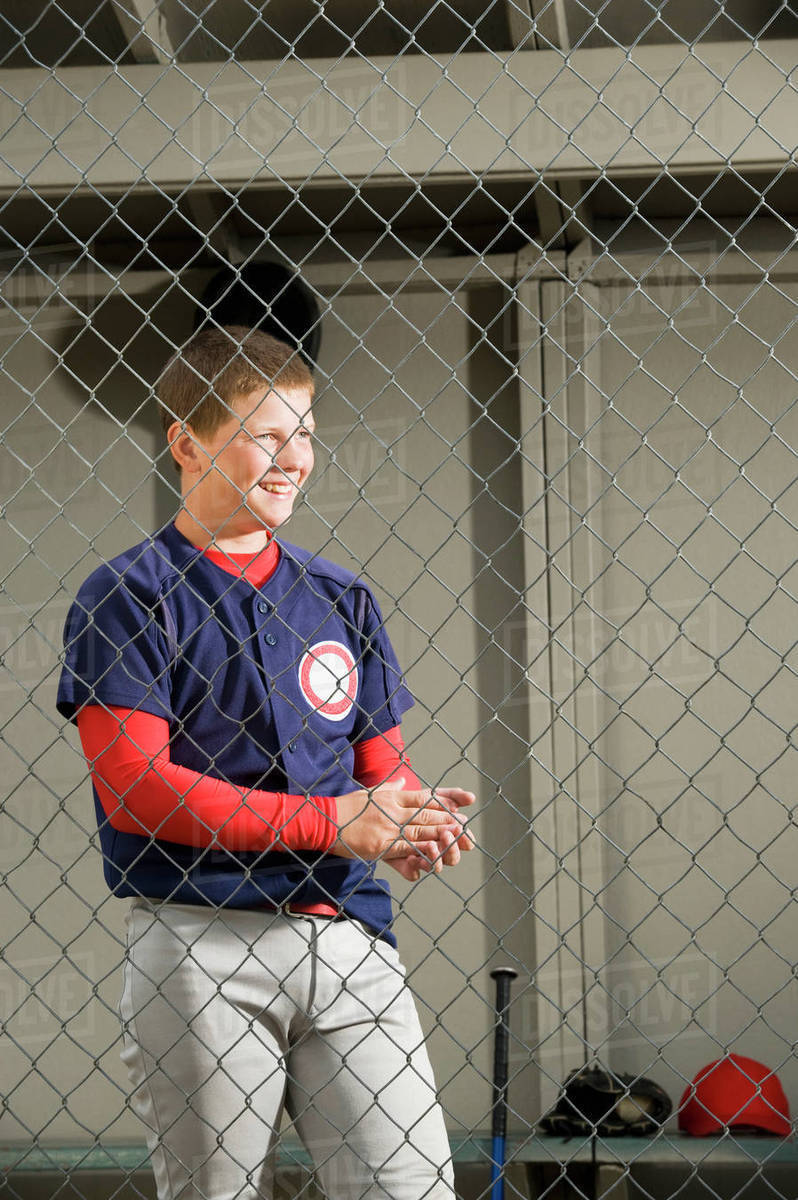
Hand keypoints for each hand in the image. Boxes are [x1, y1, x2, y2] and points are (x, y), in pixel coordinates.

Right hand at [333, 777, 474, 872]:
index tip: (461, 803)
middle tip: (465, 824)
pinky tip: (434, 853)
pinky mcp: (381, 844)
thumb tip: (402, 781)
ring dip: (441, 835)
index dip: (444, 800)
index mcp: (392, 796)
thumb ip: (388, 787)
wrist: (324, 820)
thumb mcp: (369, 791)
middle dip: (448, 820)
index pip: (424, 797)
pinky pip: (405, 849)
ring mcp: (388, 827)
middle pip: (426, 814)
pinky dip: (421, 852)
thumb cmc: (345, 807)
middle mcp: (393, 810)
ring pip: (420, 831)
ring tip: (457, 838)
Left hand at [387, 783, 475, 879]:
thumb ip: (450, 796)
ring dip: (436, 858)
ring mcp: (422, 858)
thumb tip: (471, 797)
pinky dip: (414, 868)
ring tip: (432, 847)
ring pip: (436, 866)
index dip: (465, 838)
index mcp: (447, 834)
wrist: (379, 813)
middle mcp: (437, 849)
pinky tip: (411, 858)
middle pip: (453, 856)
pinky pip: (413, 874)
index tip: (462, 827)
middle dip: (451, 847)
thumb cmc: (409, 804)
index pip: (464, 841)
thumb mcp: (429, 796)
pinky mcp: (405, 865)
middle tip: (448, 835)